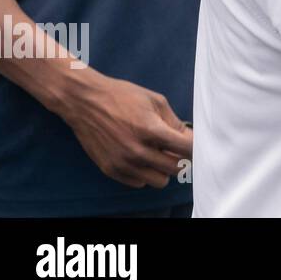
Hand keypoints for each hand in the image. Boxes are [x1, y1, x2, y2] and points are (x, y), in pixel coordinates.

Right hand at [56, 70, 193, 188]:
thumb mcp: (155, 101)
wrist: (85, 102)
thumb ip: (174, 122)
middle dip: (181, 158)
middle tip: (177, 149)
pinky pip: (139, 183)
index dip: (195, 147)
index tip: (193, 144)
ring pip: (159, 181)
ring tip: (159, 154)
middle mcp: (137, 151)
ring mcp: (123, 163)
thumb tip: (189, 137)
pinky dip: (145, 173)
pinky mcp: (110, 170)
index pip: (186, 150)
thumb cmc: (122, 96)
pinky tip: (142, 158)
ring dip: (163, 169)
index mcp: (151, 130)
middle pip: (175, 168)